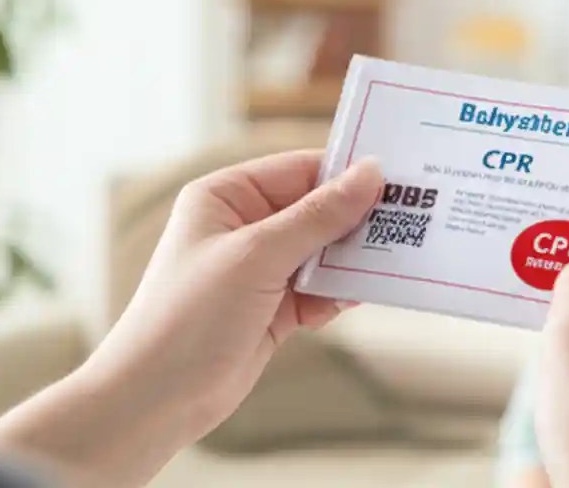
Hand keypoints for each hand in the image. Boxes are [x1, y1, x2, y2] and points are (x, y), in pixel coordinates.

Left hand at [0, 150, 382, 485]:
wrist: (157, 398)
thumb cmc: (187, 315)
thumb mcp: (257, 254)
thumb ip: (318, 216)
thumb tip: (370, 174)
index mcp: (226, 196)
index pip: (300, 170)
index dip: (347, 174)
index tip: (399, 177)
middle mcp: (243, 227)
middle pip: (318, 210)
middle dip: (358, 218)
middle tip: (411, 217)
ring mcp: (260, 269)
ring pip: (324, 251)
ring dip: (354, 258)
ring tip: (399, 256)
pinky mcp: (274, 309)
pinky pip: (321, 288)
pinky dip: (342, 292)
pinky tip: (366, 293)